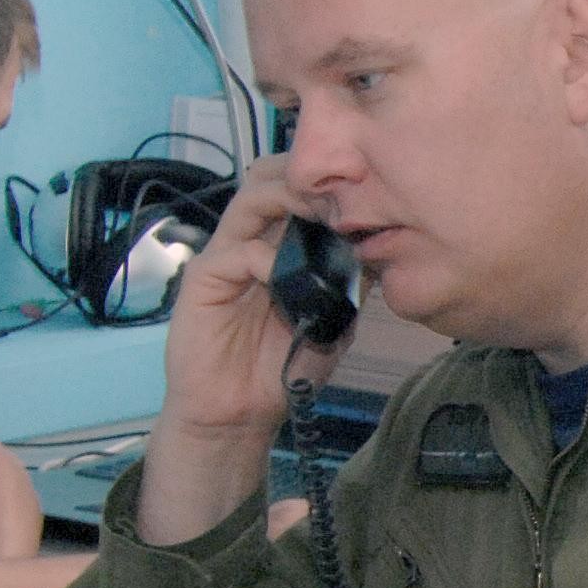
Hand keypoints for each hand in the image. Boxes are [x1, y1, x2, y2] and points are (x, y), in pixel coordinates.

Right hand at [136, 163, 342, 542]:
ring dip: (289, 200)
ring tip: (324, 216)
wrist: (240, 410)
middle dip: (308, 177)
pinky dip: (269, 260)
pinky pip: (237, 253)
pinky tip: (291, 280)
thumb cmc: (284, 365)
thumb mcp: (336, 318)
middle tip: (345, 194)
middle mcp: (251, 240)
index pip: (297, 189)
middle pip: (269, 178)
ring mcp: (225, 255)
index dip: (328, 182)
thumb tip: (383, 249)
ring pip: (250, 200)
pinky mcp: (204, 279)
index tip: (366, 190)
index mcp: (281, 244)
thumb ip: (353, 283)